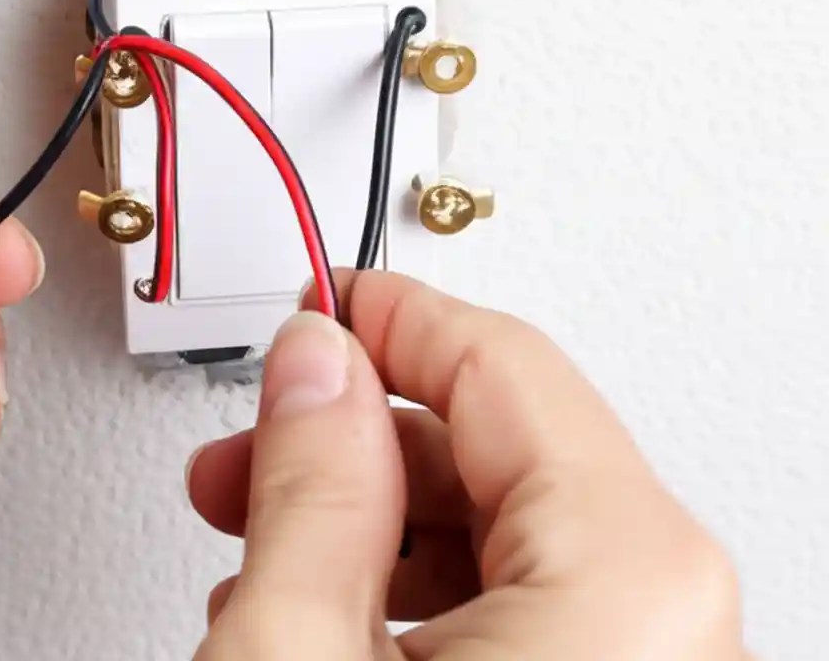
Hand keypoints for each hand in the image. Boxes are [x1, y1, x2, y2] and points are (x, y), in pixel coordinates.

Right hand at [187, 271, 747, 659]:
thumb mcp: (295, 649)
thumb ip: (308, 485)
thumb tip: (315, 369)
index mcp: (627, 588)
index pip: (505, 367)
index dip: (388, 318)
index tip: (321, 303)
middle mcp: (672, 632)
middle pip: (504, 453)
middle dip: (357, 439)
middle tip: (258, 441)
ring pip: (506, 536)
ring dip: (373, 523)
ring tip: (263, 542)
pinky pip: (522, 613)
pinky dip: (417, 596)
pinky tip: (323, 608)